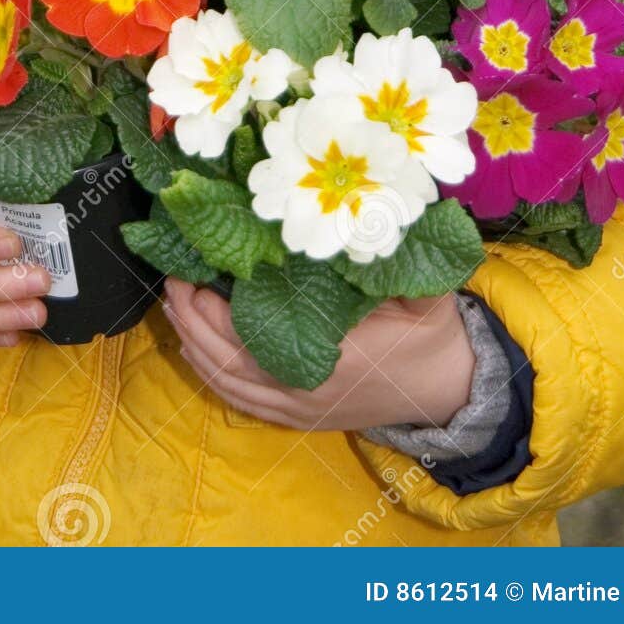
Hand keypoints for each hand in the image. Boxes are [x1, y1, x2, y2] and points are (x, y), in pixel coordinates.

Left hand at [162, 279, 474, 431]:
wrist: (450, 389)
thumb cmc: (432, 335)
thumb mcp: (422, 290)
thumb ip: (389, 255)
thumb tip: (362, 207)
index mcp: (328, 357)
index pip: (252, 336)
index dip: (214, 308)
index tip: (194, 269)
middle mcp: (304, 388)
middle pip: (227, 360)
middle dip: (193, 318)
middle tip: (173, 277)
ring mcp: (299, 407)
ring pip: (227, 383)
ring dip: (195, 344)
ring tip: (174, 305)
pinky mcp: (299, 416)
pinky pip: (241, 400)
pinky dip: (212, 373)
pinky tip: (196, 347)